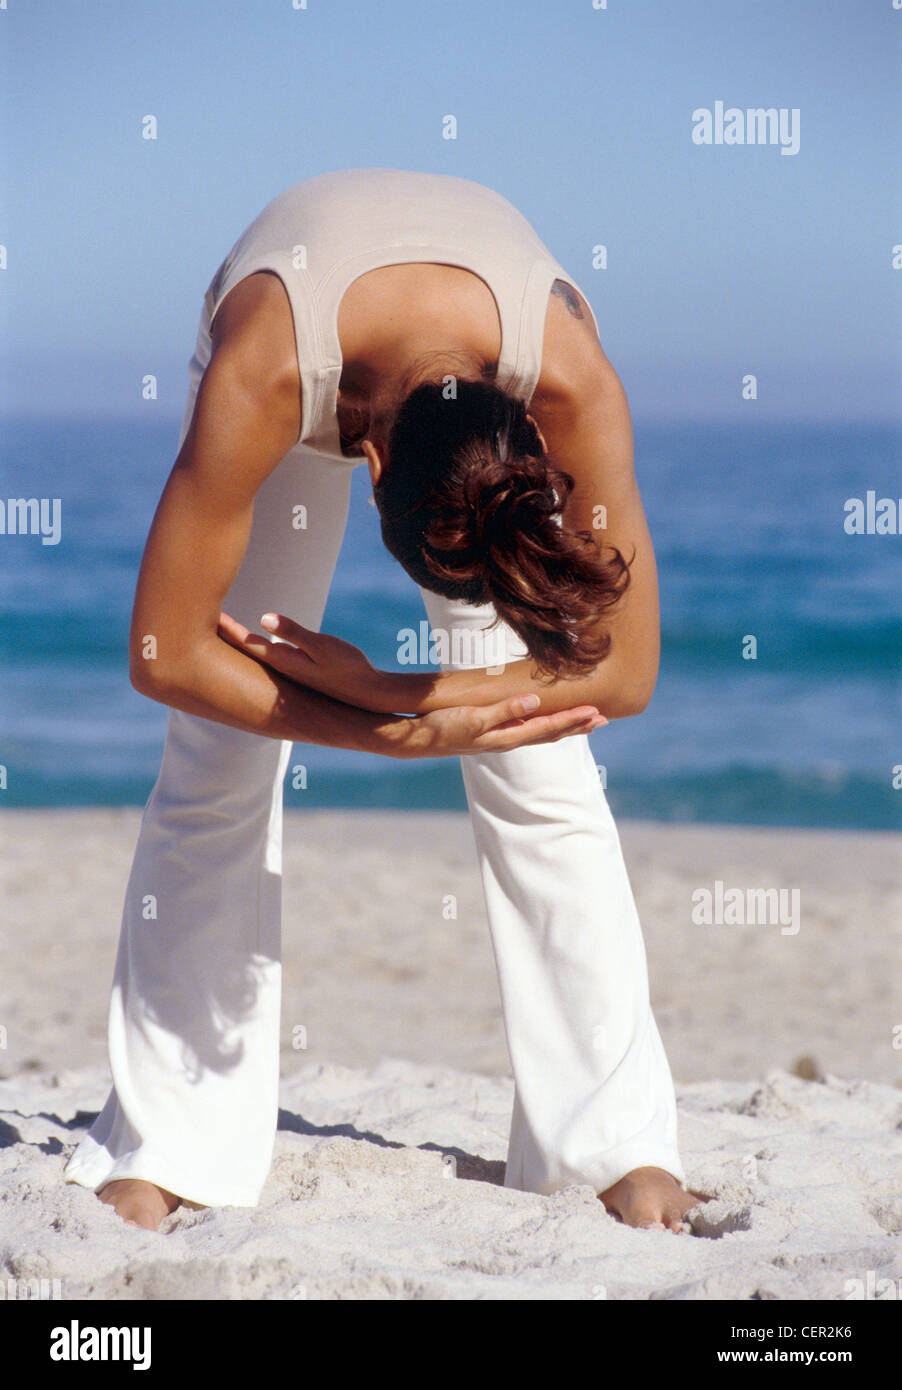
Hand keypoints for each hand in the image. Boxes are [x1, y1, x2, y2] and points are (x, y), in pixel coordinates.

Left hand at [218, 611, 378, 705]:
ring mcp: (290, 672)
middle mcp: (281, 668)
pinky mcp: (301, 672)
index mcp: (282, 661)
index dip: (227, 628)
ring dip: (239, 643)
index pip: (245, 642)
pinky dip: (257, 648)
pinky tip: (255, 647)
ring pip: (256, 654)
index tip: (207, 615)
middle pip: (245, 649)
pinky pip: (269, 657)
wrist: (368, 695)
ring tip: (222, 632)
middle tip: (204, 621)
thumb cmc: (349, 667)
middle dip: (226, 635)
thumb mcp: (323, 646)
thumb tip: (264, 619)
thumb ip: (294, 632)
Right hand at [397, 693, 606, 759]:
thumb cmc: (442, 726)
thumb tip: (536, 703)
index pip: (549, 728)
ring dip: (565, 726)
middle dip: (578, 726)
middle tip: (604, 718)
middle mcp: (508, 739)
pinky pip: (526, 728)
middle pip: (551, 733)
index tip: (596, 712)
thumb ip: (505, 711)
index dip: (573, 720)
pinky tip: (545, 718)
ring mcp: (500, 737)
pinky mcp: (491, 731)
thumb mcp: (474, 718)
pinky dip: (544, 722)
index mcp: (507, 737)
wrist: (415, 739)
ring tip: (585, 721)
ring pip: (541, 732)